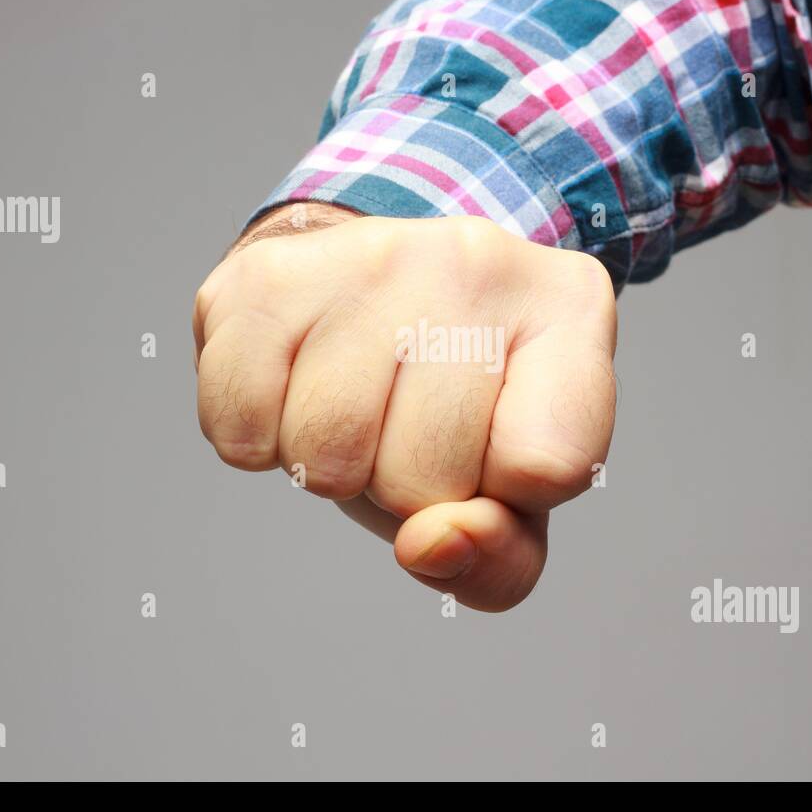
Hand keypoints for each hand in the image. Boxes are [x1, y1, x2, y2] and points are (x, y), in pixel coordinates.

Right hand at [193, 206, 617, 610]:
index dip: (505, 497)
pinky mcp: (268, 272)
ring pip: (328, 451)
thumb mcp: (510, 492)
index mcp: (569, 308)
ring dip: (331, 467)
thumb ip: (501, 557)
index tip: (496, 451)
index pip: (548, 466)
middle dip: (406, 489)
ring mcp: (370, 254)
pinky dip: (258, 440)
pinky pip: (241, 426)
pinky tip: (294, 387)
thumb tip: (429, 544)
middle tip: (407, 426)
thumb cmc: (451, 407)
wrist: (365, 292)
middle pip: (426, 475)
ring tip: (356, 406)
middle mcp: (479, 259)